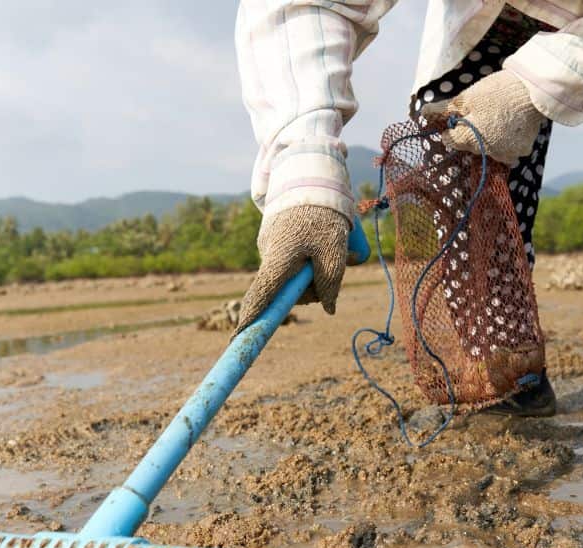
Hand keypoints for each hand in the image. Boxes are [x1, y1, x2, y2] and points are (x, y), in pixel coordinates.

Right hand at [235, 205, 349, 333]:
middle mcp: (268, 253)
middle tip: (342, 264)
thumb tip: (328, 308)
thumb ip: (330, 282)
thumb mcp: (334, 251)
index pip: (261, 295)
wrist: (311, 174)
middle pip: (284, 289)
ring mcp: (269, 245)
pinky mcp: (276, 238)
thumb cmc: (323, 215)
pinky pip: (292, 259)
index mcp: (278, 259)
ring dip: (315, 269)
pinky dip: (310, 256)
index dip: (251, 318)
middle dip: (311, 287)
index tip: (240, 337)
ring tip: (337, 246)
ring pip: (291, 274)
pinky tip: (326, 239)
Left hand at [420, 69, 544, 165]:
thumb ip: (444, 109)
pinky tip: (510, 124)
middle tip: (482, 113)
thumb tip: (422, 113)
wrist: (534, 89)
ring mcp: (507, 154)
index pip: (450, 141)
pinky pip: (509, 150)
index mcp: (470, 140)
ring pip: (490, 151)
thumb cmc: (496, 91)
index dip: (451, 128)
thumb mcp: (466, 97)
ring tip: (497, 118)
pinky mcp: (523, 151)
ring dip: (490, 139)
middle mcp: (488, 153)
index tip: (460, 116)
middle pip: (471, 147)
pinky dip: (507, 140)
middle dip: (472, 133)